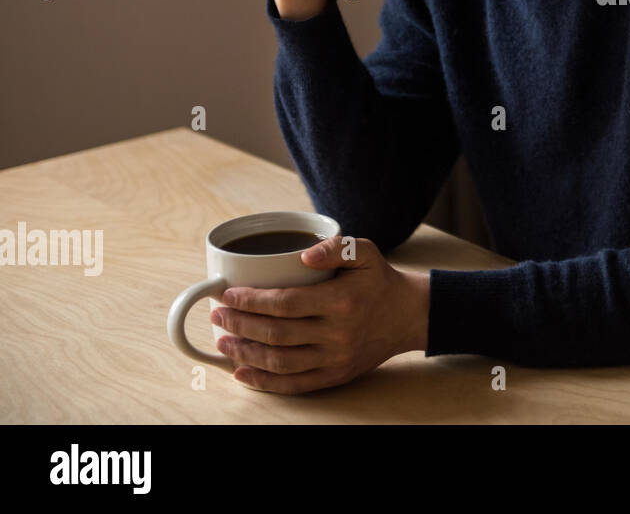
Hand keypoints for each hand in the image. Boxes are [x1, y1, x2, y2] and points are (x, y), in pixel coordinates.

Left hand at [210, 235, 429, 393]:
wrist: (409, 315)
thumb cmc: (380, 281)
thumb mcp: (365, 252)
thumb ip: (336, 248)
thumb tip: (303, 253)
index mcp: (341, 301)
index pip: (284, 303)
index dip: (250, 301)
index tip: (227, 294)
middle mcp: (337, 334)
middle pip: (275, 333)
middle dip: (239, 325)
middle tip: (217, 315)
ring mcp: (336, 359)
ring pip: (279, 362)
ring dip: (244, 353)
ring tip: (222, 342)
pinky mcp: (336, 376)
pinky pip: (294, 384)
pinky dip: (263, 382)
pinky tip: (242, 372)